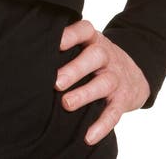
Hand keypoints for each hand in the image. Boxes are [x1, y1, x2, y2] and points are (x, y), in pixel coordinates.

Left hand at [54, 18, 150, 146]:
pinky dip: (102, 125)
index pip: (85, 30)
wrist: (135, 74)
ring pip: (104, 83)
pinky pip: (114, 113)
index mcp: (94, 40)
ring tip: (67, 104)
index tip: (57, 43)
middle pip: (95, 56)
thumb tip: (30, 56)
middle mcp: (107, 55)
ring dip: (85, 94)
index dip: (72, 34)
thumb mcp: (87, 46)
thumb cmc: (97, 60)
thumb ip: (66, 47)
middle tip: (56, 82)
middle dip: (75, 69)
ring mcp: (116, 77)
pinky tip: (88, 136)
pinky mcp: (122, 99)